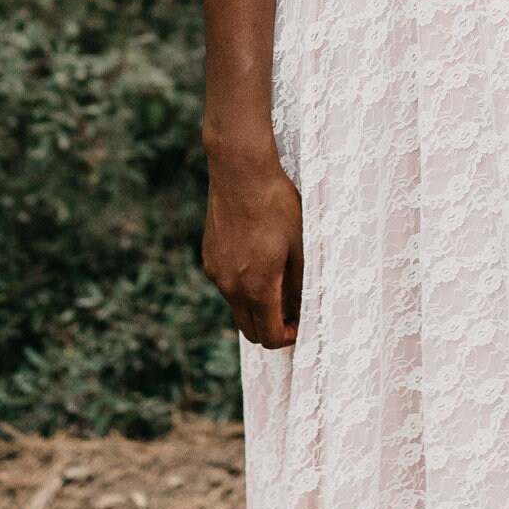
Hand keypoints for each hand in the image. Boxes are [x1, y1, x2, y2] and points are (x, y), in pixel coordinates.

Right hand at [202, 148, 303, 347]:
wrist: (240, 171)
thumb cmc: (276, 205)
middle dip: (270, 328)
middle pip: (249, 330)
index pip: (269, 336)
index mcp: (256, 287)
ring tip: (276, 277)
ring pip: (236, 306)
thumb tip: (300, 311)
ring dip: (255, 305)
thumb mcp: (299, 245)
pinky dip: (241, 284)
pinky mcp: (208, 257)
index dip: (287, 337)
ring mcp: (215, 272)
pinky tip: (256, 257)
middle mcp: (230, 286)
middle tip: (291, 311)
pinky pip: (226, 284)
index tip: (300, 324)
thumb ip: (298, 285)